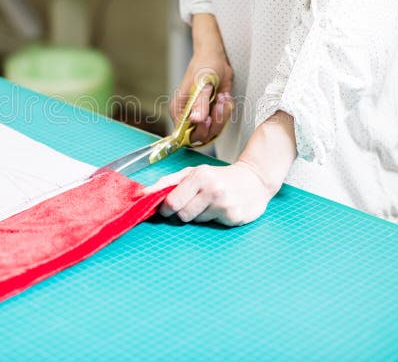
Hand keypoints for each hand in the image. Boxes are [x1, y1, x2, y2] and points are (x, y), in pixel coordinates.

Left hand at [145, 162, 279, 225]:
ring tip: (211, 204)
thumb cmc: (218, 176)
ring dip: (200, 215)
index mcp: (199, 176)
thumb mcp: (193, 173)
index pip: (171, 202)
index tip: (169, 207)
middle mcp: (212, 189)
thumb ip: (167, 182)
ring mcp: (224, 204)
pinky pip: (212, 225)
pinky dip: (214, 219)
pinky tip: (222, 209)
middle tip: (195, 202)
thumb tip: (143, 194)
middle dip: (184, 212)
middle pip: (182, 215)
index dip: (166, 208)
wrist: (255, 180)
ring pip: (196, 221)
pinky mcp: (234, 217)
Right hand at [171, 14, 233, 144]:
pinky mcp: (211, 114)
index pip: (184, 135)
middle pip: (200, 135)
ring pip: (212, 131)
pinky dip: (226, 112)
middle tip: (218, 105)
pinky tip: (224, 98)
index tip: (207, 119)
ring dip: (222, 116)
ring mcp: (200, 116)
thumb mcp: (203, 83)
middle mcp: (188, 116)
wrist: (215, 58)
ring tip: (222, 98)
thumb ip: (200, 103)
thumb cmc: (204, 66)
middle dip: (213, 122)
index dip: (198, 131)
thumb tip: (197, 120)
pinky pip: (220, 123)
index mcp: (179, 110)